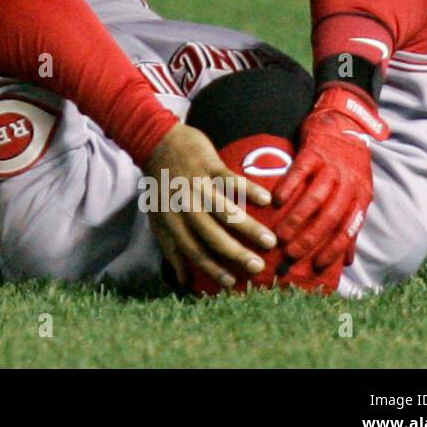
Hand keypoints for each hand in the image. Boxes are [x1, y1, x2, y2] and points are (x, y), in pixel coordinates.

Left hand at [144, 123, 276, 287]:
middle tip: (258, 267)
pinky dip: (249, 190)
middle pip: (211, 235)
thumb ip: (171, 248)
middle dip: (235, 253)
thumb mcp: (158, 218)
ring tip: (271, 241)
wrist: (155, 142)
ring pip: (225, 211)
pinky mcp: (207, 164)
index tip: (232, 283)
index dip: (211, 268)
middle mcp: (184, 206)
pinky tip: (267, 201)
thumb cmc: (161, 186)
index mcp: (172, 221)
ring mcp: (197, 185)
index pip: (193, 250)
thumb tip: (182, 282)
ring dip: (248, 227)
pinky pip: (231, 180)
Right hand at [274, 86, 385, 268]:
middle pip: (330, 217)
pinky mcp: (315, 150)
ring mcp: (332, 166)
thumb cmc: (349, 164)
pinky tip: (276, 201)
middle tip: (290, 254)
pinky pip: (301, 171)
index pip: (348, 229)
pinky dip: (289, 186)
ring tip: (278, 234)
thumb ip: (352, 224)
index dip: (333, 250)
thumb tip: (349, 261)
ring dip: (297, 218)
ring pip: (315, 197)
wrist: (345, 123)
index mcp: (361, 197)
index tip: (316, 267)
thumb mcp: (358, 193)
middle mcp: (349, 183)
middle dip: (310, 239)